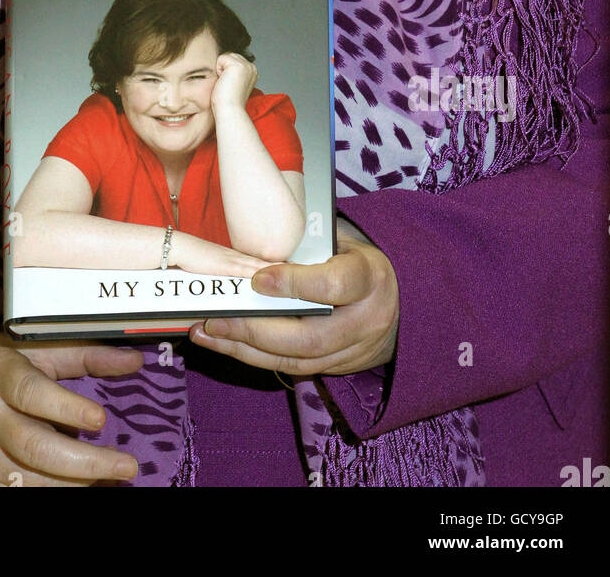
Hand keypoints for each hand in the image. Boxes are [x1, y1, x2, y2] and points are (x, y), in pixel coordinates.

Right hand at [0, 327, 144, 486]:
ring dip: (75, 486)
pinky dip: (48, 495)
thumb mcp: (25, 347)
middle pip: (37, 449)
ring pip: (30, 482)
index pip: (33, 394)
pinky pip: (14, 497)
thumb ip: (82, 355)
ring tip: (111, 481)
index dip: (67, 409)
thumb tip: (134, 361)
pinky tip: (77, 490)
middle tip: (127, 467)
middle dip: (87, 464)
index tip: (102, 419)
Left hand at [187, 216, 398, 374]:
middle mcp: (365, 321)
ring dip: (246, 349)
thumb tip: (253, 249)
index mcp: (369, 278)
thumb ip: (306, 246)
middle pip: (309, 337)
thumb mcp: (342, 241)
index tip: (257, 279)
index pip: (333, 286)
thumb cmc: (358, 259)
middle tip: (215, 317)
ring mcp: (355, 351)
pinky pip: (295, 369)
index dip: (294, 284)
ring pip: (298, 360)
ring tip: (207, 332)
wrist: (402, 300)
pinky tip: (227, 343)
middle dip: (255, 329)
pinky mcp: (341, 369)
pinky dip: (257, 357)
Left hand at [210, 51, 257, 117]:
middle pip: (229, 55)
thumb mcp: (234, 83)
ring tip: (226, 83)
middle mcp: (252, 67)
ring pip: (225, 56)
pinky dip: (218, 69)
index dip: (226, 71)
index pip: (233, 59)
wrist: (230, 110)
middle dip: (224, 68)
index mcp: (252, 71)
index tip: (230, 85)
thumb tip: (223, 64)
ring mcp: (246, 66)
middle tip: (227, 85)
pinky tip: (224, 81)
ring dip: (221, 69)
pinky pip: (221, 58)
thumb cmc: (227, 101)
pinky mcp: (238, 66)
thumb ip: (234, 72)